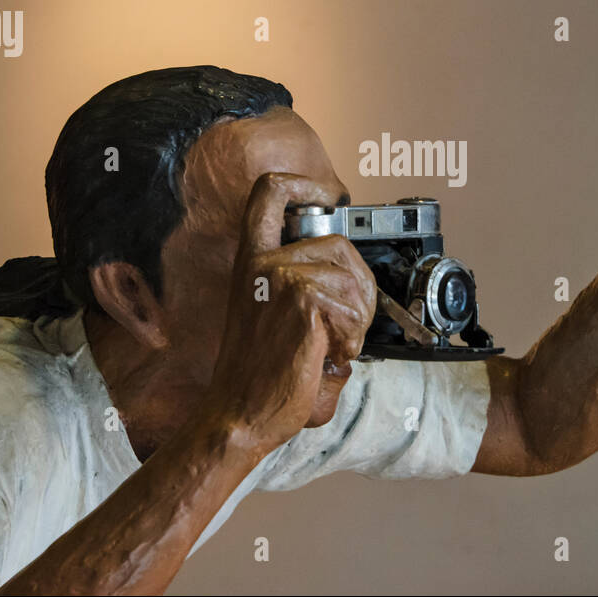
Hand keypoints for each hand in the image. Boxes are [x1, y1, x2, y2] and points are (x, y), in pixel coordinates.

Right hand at [205, 173, 376, 450]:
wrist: (240, 413)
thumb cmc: (259, 373)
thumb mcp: (271, 311)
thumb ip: (298, 281)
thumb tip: (347, 268)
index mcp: (253, 260)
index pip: (269, 193)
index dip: (305, 183)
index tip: (329, 194)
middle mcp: (263, 262)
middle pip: (340, 244)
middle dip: (357, 287)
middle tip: (340, 325)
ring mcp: (281, 278)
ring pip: (354, 280)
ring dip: (356, 320)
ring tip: (327, 344)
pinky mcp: (302, 301)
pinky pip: (354, 310)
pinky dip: (351, 339)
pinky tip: (325, 354)